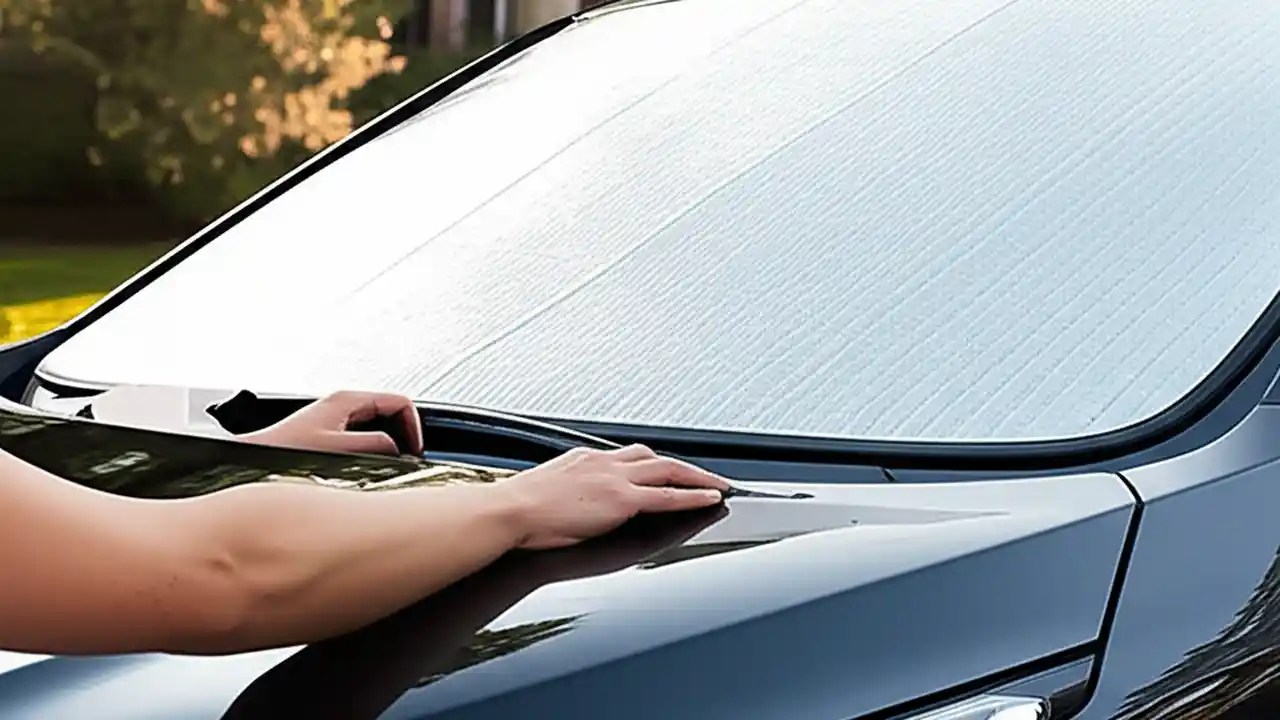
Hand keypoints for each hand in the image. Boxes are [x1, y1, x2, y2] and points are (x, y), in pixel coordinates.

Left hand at [242, 391, 423, 455]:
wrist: (251, 460)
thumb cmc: (283, 452)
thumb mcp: (337, 448)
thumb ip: (373, 446)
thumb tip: (399, 450)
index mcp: (348, 400)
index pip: (400, 403)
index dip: (414, 427)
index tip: (416, 451)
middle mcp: (343, 404)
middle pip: (392, 412)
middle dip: (405, 435)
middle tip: (408, 460)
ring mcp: (336, 417)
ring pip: (379, 425)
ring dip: (390, 444)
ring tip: (390, 465)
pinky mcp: (330, 432)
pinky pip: (365, 436)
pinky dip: (374, 449)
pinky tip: (369, 467)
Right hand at [500, 444, 728, 549]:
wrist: (510, 511)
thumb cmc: (517, 509)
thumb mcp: (544, 489)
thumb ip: (565, 490)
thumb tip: (567, 500)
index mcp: (584, 458)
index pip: (627, 456)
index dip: (651, 462)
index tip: (663, 467)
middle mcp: (603, 462)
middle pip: (654, 457)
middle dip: (683, 466)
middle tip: (705, 474)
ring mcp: (615, 479)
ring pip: (669, 470)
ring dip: (697, 476)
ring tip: (719, 485)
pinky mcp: (622, 500)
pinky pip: (667, 496)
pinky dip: (693, 496)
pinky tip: (710, 499)